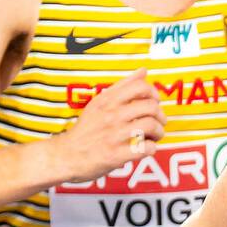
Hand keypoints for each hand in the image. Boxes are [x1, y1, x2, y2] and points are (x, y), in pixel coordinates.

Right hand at [51, 67, 163, 182]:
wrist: (65, 156)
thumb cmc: (86, 130)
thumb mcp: (99, 103)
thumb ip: (123, 86)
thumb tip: (143, 71)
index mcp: (108, 100)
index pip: (140, 86)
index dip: (153, 94)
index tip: (153, 103)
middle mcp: (111, 115)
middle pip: (150, 107)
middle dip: (160, 116)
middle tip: (158, 123)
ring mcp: (113, 135)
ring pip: (150, 126)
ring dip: (159, 132)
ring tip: (154, 137)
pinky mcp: (115, 155)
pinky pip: (145, 148)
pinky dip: (151, 148)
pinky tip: (146, 149)